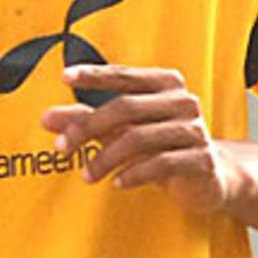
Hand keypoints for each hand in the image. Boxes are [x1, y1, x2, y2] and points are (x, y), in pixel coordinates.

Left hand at [42, 64, 240, 213]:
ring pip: (140, 138)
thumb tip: (47, 119)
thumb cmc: (161, 146)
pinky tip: (116, 183)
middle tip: (61, 146)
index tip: (64, 77)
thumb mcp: (121, 130)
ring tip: (86, 174)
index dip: (94, 75)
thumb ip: (86, 120)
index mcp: (164, 84)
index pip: (123, 74)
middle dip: (88, 127)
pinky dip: (134, 174)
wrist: (211, 178)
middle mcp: (181, 102)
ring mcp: (194, 130)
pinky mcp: (201, 159)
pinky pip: (161, 163)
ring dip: (105, 157)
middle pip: (126, 107)